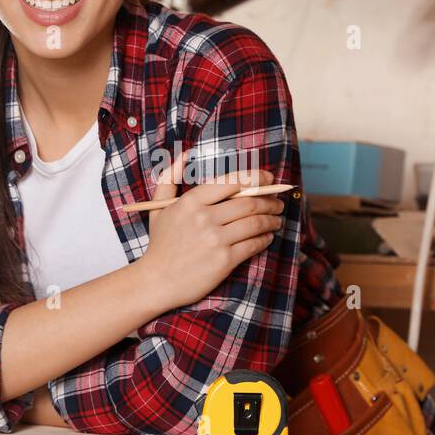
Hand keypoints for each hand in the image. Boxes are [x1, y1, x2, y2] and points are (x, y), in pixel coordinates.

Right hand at [135, 167, 285, 311]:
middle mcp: (204, 218)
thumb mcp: (158, 207)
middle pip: (248, 203)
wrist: (157, 281)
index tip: (270, 179)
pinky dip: (265, 238)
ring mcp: (215, 240)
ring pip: (255, 223)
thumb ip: (169, 177)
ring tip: (277, 219)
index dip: (257, 178)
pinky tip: (268, 236)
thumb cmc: (160, 243)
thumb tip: (184, 154)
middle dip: (269, 200)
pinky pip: (253, 244)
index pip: (232, 182)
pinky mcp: (224, 260)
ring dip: (271, 219)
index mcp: (191, 201)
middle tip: (277, 202)